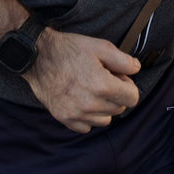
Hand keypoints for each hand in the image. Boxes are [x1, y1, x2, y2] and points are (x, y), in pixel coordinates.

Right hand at [24, 29, 141, 133]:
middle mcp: (91, 104)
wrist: (37, 56)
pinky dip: (87, 117)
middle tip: (102, 80)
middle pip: (119, 108)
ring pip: (105, 120)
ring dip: (103, 108)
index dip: (127, 85)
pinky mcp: (65, 118)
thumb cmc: (68, 49)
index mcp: (102, 86)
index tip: (117, 77)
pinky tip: (80, 100)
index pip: (132, 98)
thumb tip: (136, 69)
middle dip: (116, 95)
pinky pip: (87, 127)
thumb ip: (122, 60)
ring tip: (91, 90)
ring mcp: (76, 113)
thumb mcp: (99, 46)